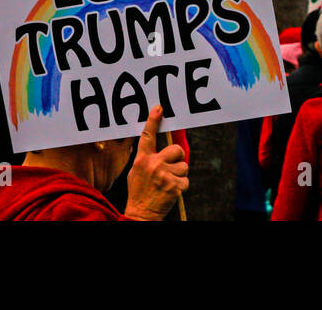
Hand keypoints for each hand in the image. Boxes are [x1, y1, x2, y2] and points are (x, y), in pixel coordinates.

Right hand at [124, 106, 188, 220]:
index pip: (148, 137)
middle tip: (170, 168)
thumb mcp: (135, 172)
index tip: (159, 108)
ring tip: (167, 183)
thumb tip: (157, 146)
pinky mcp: (175, 185)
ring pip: (184, 165)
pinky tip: (170, 191)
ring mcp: (164, 175)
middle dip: (177, 158)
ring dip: (179, 174)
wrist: (140, 214)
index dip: (153, 121)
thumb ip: (146, 158)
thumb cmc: (139, 192)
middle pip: (176, 149)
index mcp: (142, 160)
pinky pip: (186, 179)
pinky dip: (181, 186)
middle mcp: (153, 165)